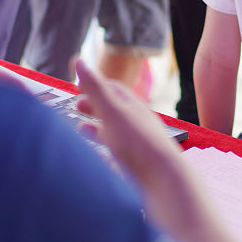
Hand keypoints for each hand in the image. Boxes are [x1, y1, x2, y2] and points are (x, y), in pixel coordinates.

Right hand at [75, 60, 180, 184]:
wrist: (164, 181)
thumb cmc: (138, 144)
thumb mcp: (112, 112)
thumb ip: (95, 88)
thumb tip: (79, 60)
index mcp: (133, 108)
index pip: (114, 89)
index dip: (94, 84)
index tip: (77, 84)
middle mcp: (137, 124)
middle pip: (113, 110)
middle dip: (94, 106)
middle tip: (76, 105)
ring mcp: (137, 145)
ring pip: (114, 132)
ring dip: (96, 127)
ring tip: (79, 130)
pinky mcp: (136, 165)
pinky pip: (116, 153)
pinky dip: (102, 149)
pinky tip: (95, 156)